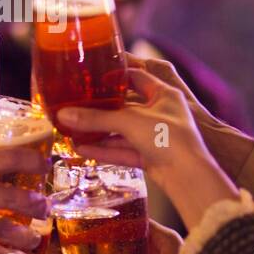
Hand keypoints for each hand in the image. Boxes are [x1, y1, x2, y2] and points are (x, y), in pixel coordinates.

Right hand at [58, 69, 239, 229]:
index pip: (136, 77)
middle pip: (124, 108)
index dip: (114, 76)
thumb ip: (96, 118)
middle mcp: (160, 114)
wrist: (189, 177)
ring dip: (99, 132)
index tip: (92, 76)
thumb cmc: (170, 138)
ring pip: (122, 132)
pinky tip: (82, 148)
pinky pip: (123, 150)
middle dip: (100, 109)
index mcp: (164, 95)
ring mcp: (155, 137)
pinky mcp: (150, 157)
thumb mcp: (130, 122)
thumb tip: (63, 114)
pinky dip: (104, 150)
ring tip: (73, 129)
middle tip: (76, 105)